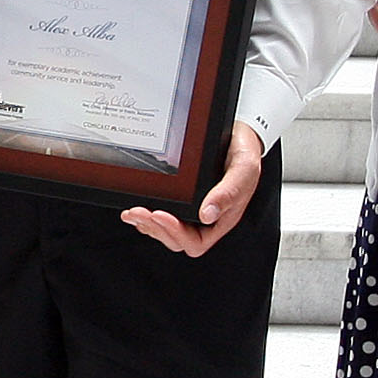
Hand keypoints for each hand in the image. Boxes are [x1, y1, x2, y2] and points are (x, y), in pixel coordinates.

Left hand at [125, 122, 263, 255]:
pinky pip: (160, 215)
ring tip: (133, 212)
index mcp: (221, 218)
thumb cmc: (243, 154)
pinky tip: (136, 205)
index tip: (162, 215)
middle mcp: (204, 218)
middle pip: (175, 239)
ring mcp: (190, 210)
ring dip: (146, 223)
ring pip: (164, 230)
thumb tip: (208, 214)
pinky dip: (146, 214)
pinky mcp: (180, 199)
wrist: (238, 135)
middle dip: (155, 228)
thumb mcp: (243, 169)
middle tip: (139, 212)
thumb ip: (229, 192)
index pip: (196, 242)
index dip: (176, 234)